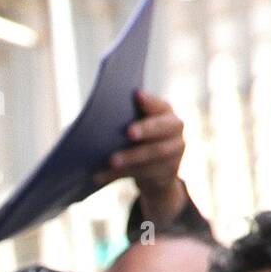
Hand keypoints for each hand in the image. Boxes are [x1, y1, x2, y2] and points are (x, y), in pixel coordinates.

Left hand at [94, 89, 187, 226]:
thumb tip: (95, 115)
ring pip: (153, 154)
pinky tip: (101, 176)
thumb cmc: (140, 142)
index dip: (149, 101)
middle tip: (129, 132)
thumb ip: (125, 118)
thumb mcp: (137, 126)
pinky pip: (144, 173)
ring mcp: (175, 152)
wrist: (157, 174)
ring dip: (131, 158)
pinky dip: (120, 175)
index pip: (159, 104)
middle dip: (145, 130)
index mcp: (165, 112)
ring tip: (111, 161)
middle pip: (161, 129)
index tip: (136, 95)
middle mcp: (175, 130)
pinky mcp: (168, 172)